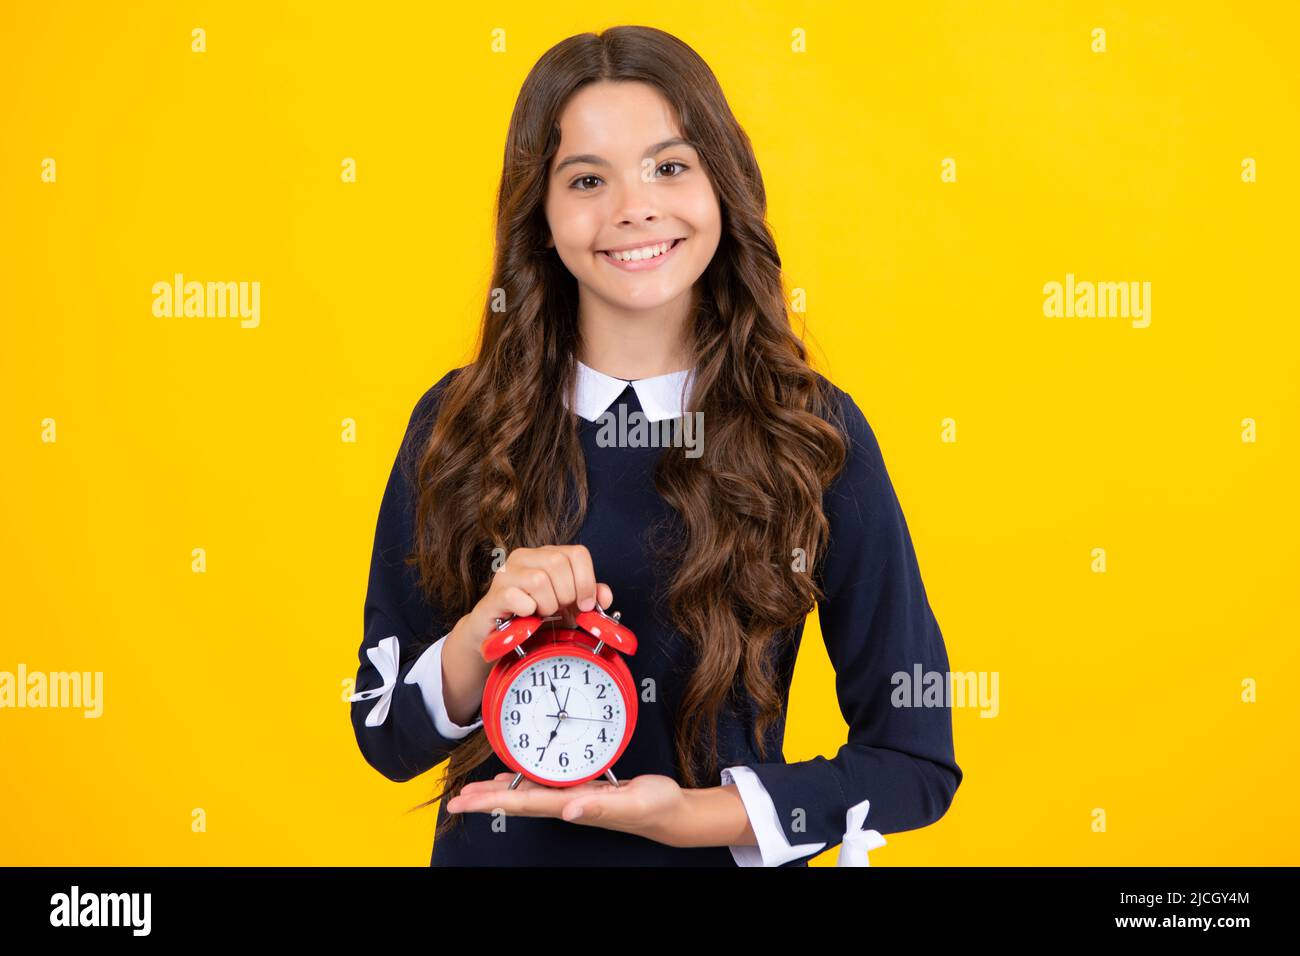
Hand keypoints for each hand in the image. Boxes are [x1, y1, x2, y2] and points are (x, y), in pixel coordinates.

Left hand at [444, 772, 690, 846]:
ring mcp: (573, 797)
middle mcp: (568, 804)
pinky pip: (544, 784)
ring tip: (474, 790)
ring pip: (527, 794)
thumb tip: (568, 810)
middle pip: (517, 801)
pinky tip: (515, 777)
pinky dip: (523, 780)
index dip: (490, 802)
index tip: (464, 801)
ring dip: (499, 792)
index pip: (523, 804)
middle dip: (484, 799)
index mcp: (573, 805)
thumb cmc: (655, 807)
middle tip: (456, 797)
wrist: (670, 810)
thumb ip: (601, 805)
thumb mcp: (632, 803)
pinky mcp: (583, 787)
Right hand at [458, 545, 614, 652]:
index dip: (587, 581)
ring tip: (540, 613)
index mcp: (546, 554)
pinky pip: (517, 597)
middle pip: (559, 563)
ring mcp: (506, 573)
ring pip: (539, 579)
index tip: (584, 604)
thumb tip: (605, 596)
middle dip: (566, 594)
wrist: (499, 635)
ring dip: (547, 604)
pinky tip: (525, 616)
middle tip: (558, 609)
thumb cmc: (535, 616)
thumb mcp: (569, 606)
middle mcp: (524, 557)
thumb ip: (589, 596)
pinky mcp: (494, 593)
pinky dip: (528, 611)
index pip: (577, 553)